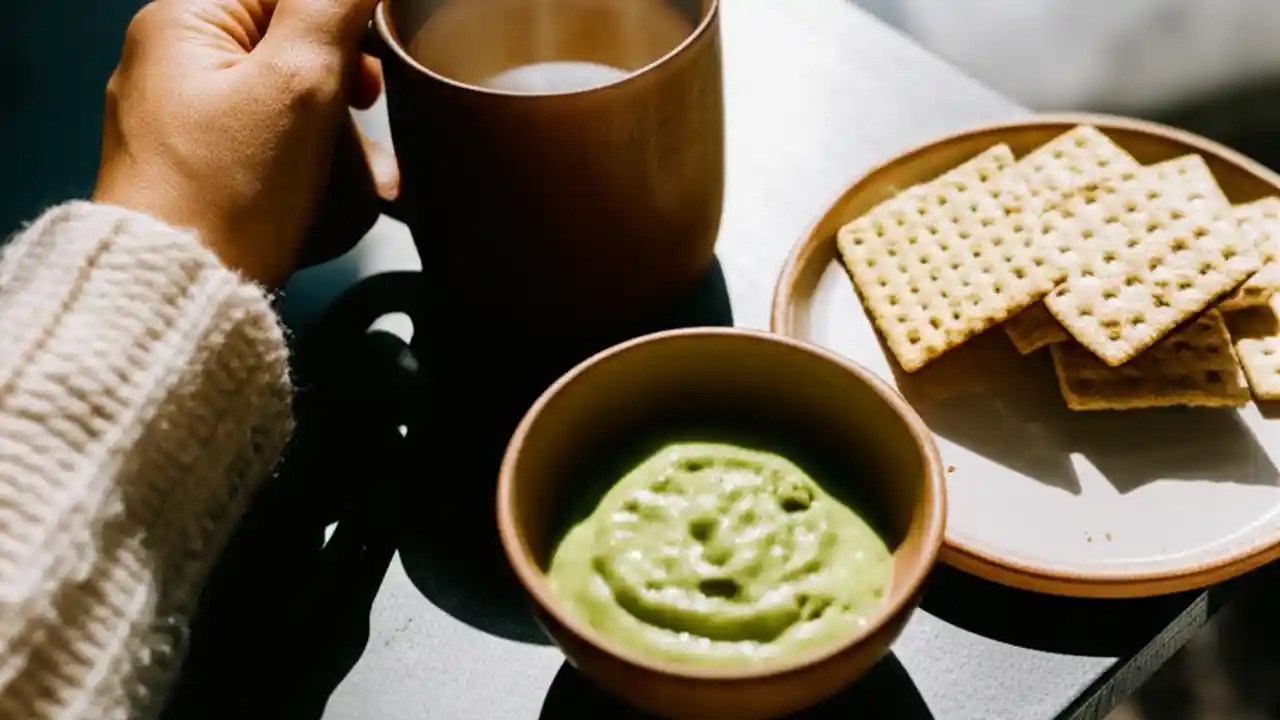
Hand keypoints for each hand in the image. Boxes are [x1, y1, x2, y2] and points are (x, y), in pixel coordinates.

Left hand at [94, 0, 398, 286]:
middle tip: (373, 137)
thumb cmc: (230, 189)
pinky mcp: (197, 174)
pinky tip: (333, 210)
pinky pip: (271, 154)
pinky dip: (310, 176)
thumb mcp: (298, 81)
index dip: (343, 27)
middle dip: (347, 103)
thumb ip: (334, 5)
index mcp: (184, 21)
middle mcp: (174, 63)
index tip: (370, 77)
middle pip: (293, 53)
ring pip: (289, 109)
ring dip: (341, 149)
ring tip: (371, 192)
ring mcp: (182, 122)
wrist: (173, 295)